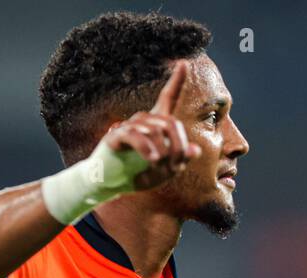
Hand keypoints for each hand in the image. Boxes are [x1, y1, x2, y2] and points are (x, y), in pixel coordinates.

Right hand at [101, 60, 201, 191]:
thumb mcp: (165, 170)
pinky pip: (135, 135)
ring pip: (154, 130)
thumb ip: (180, 159)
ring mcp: (128, 126)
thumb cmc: (137, 174)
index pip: (167, 98)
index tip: (184, 63)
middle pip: (170, 122)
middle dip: (178, 145)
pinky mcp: (115, 136)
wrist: (110, 185)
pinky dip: (147, 148)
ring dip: (163, 150)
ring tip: (160, 167)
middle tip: (177, 165)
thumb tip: (196, 151)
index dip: (176, 81)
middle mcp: (142, 121)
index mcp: (155, 124)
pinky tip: (153, 160)